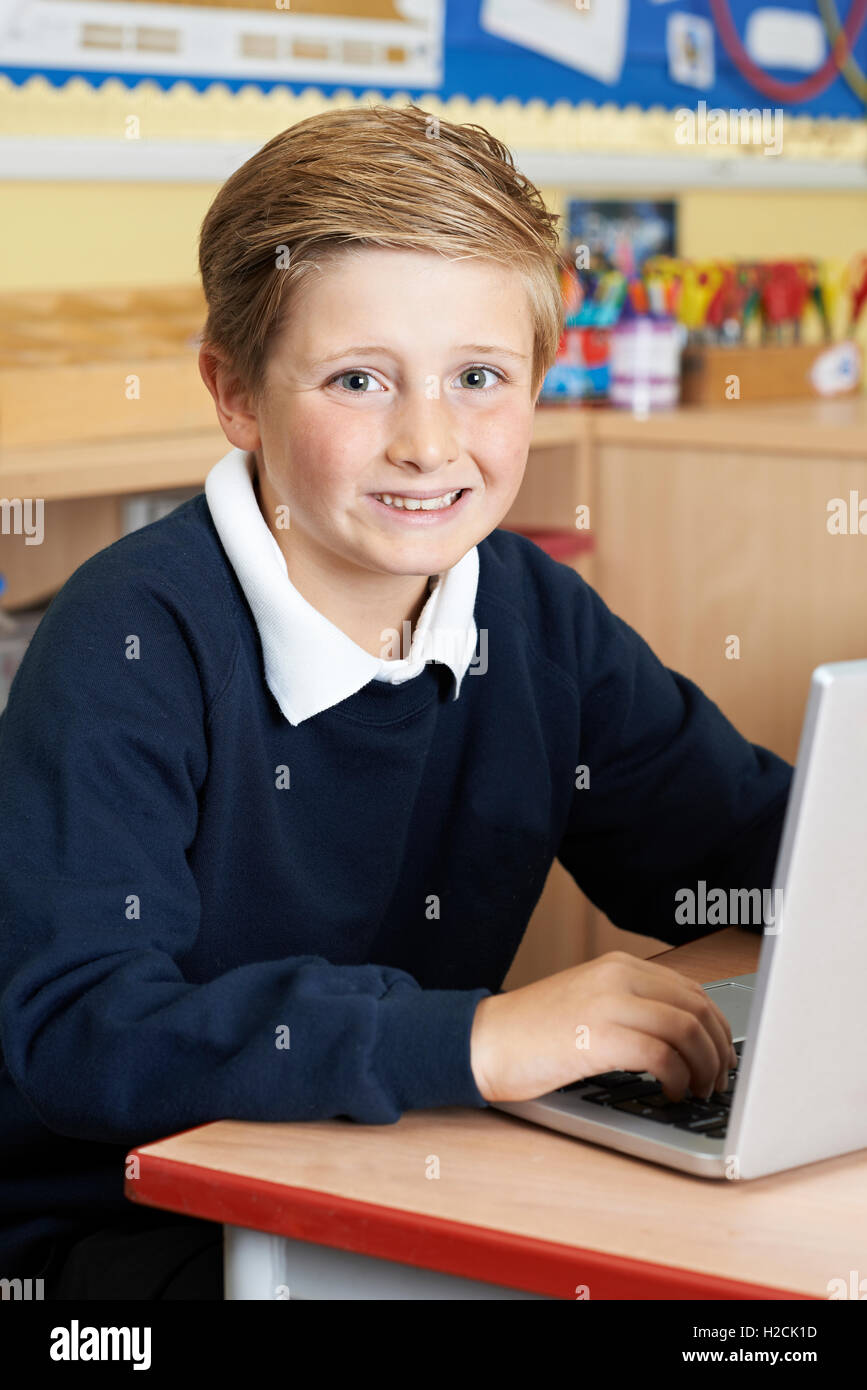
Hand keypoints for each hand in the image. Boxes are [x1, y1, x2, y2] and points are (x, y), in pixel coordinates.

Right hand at [470, 950, 735, 1103]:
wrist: (484, 1042)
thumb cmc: (534, 1032)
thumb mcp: (590, 1003)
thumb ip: (633, 1007)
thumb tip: (687, 1038)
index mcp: (620, 965)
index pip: (692, 990)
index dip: (718, 1028)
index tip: (722, 1056)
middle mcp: (619, 976)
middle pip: (698, 1008)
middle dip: (719, 1049)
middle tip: (718, 1080)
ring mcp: (608, 1003)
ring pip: (687, 1029)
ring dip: (704, 1067)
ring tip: (698, 1091)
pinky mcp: (599, 1036)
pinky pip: (662, 1055)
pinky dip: (678, 1078)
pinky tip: (671, 1092)